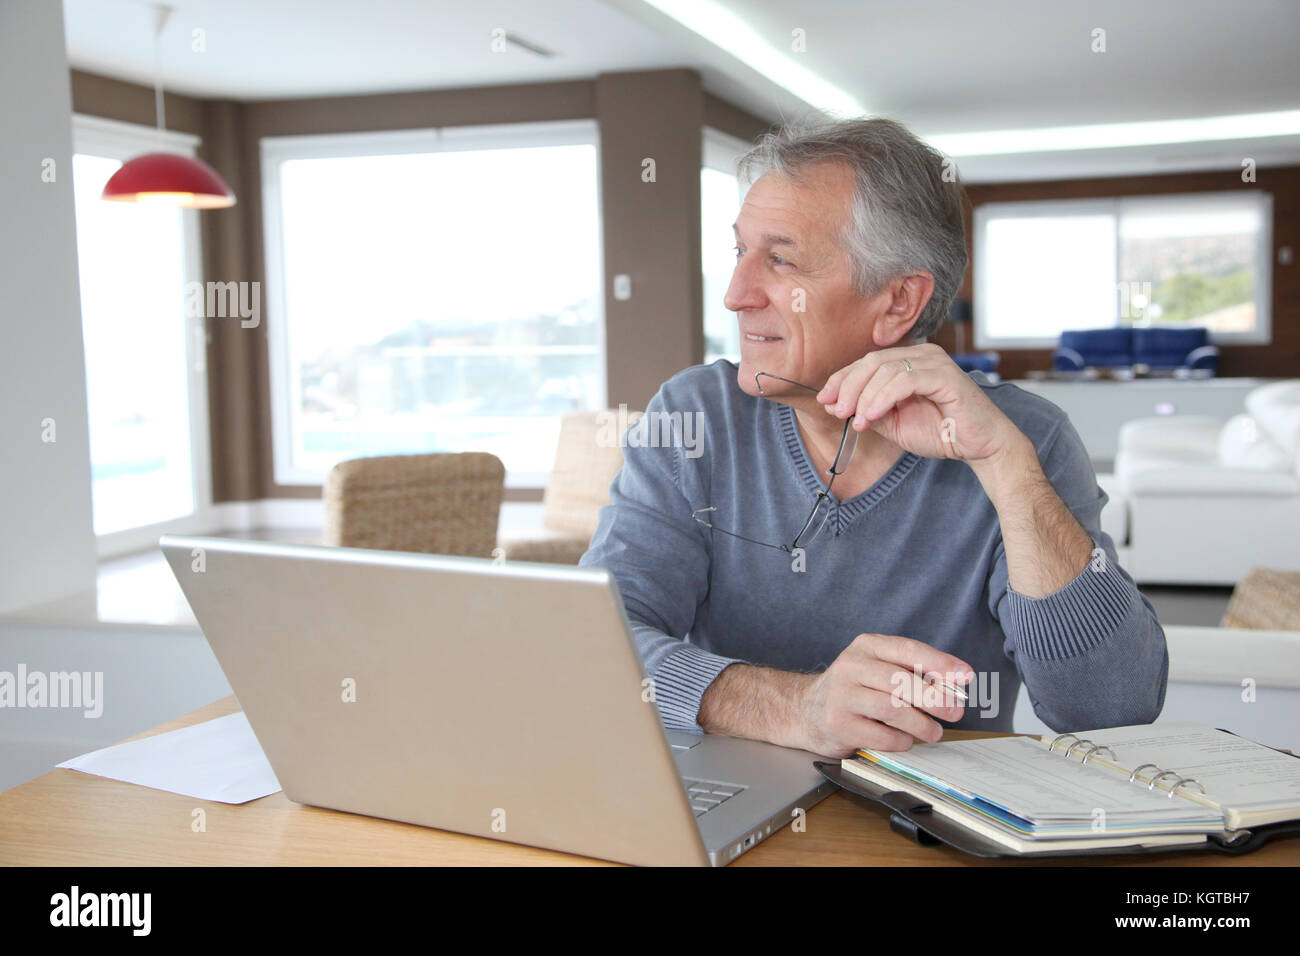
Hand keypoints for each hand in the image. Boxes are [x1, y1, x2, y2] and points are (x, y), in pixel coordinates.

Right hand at [794, 633, 973, 756]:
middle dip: (936, 698)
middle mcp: (851, 666)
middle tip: (956, 711)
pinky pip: (881, 736)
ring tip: (933, 731)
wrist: (804, 710)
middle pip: (902, 681)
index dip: (940, 663)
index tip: (965, 676)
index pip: (908, 650)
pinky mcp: (839, 724)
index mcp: (866, 646)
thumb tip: (956, 683)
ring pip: (893, 709)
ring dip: (921, 724)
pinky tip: (903, 740)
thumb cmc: (853, 690)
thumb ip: (912, 672)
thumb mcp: (877, 669)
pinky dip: (900, 741)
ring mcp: (842, 696)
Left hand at [815, 343, 1025, 468]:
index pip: (867, 362)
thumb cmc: (941, 431)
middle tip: (836, 410)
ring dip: (864, 397)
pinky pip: (904, 380)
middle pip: (872, 362)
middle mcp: (922, 355)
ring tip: (856, 420)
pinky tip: (871, 416)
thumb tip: (838, 406)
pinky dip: (882, 398)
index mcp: (909, 361)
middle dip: (848, 386)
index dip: (842, 379)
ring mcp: (935, 362)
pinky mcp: (945, 375)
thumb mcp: (895, 423)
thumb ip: (870, 411)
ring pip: (885, 370)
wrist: (979, 446)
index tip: (824, 399)